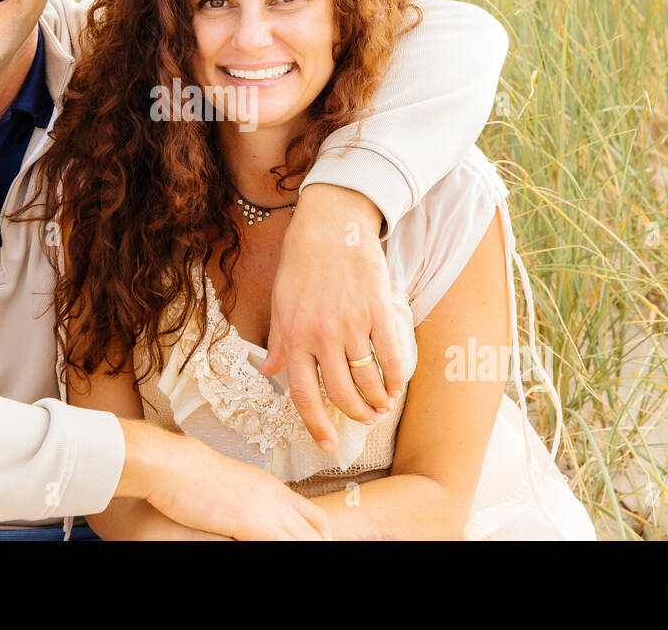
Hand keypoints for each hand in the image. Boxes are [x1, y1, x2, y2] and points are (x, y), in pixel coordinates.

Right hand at [118, 420, 330, 539]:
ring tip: (298, 555)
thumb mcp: (231, 486)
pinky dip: (287, 552)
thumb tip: (247, 517)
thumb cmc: (190, 474)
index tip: (315, 545)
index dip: (320, 537)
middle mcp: (277, 497)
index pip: (315, 517)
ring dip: (303, 549)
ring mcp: (268, 509)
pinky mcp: (253, 523)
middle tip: (314, 554)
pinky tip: (270, 556)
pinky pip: (284, 547)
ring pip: (307, 541)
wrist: (173, 464)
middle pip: (318, 532)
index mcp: (273, 488)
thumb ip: (248, 501)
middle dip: (318, 546)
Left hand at [263, 184, 405, 450]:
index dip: (316, 425)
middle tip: (362, 420)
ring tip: (379, 406)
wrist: (332, 222)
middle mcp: (322, 335)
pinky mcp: (379, 311)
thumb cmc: (302, 261)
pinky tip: (395, 386)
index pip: (303, 395)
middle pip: (341, 395)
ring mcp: (353, 324)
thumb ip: (280, 341)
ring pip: (368, 381)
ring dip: (376, 402)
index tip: (326, 444)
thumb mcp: (280, 301)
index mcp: (294, 335)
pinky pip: (392, 358)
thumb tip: (270, 372)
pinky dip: (396, 379)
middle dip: (354, 416)